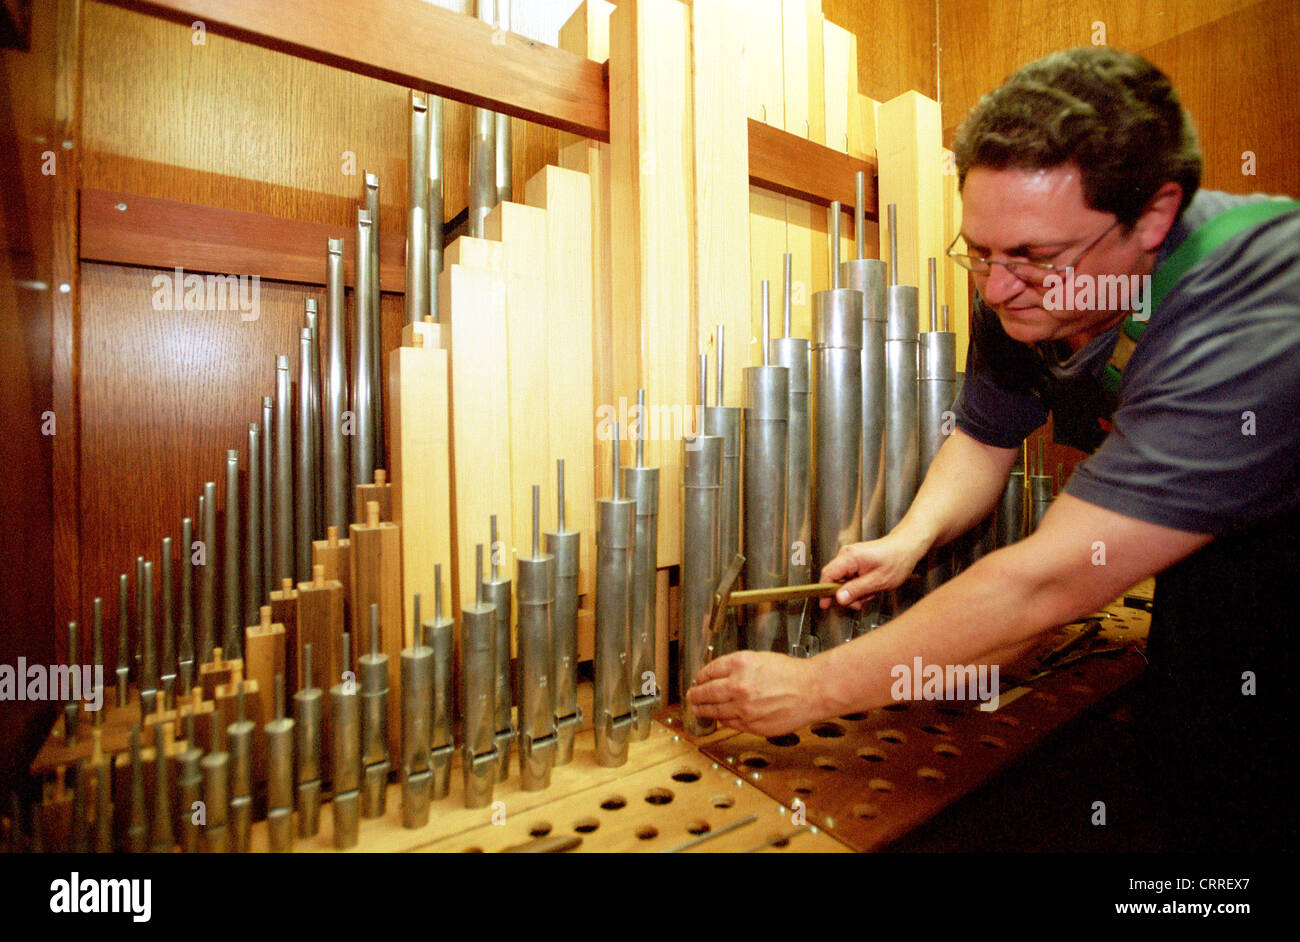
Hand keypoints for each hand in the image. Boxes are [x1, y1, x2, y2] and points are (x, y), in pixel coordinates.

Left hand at [685, 651, 827, 736]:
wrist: (811, 690)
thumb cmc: (790, 673)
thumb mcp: (759, 659)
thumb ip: (736, 668)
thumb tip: (717, 676)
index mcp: (739, 664)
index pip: (709, 671)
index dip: (700, 677)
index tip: (698, 680)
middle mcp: (738, 685)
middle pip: (706, 692)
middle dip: (695, 695)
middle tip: (691, 696)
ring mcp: (743, 707)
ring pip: (714, 710)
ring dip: (703, 710)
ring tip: (697, 709)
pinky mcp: (751, 724)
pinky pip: (729, 723)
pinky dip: (722, 720)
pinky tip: (719, 718)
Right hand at [819, 534, 925, 609]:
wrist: (907, 547)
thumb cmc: (897, 560)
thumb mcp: (878, 581)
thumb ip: (856, 590)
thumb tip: (839, 599)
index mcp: (850, 557)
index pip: (828, 574)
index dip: (824, 591)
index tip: (825, 605)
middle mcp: (846, 555)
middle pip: (835, 580)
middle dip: (848, 594)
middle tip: (862, 601)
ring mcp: (850, 557)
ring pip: (844, 581)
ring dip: (856, 591)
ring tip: (872, 590)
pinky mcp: (854, 560)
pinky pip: (850, 577)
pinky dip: (859, 585)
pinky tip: (871, 585)